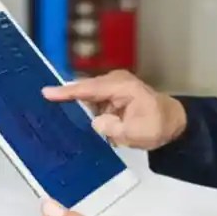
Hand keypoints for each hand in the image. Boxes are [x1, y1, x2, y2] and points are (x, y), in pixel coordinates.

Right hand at [42, 70, 186, 150]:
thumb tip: (95, 122)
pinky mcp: (111, 97)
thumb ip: (114, 128)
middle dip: (65, 97)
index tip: (46, 93)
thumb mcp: (137, 133)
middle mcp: (114, 82)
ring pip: (86, 97)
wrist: (173, 123)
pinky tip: (70, 119)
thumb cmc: (158, 125)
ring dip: (74, 106)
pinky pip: (92, 102)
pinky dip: (84, 111)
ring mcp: (112, 88)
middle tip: (42, 104)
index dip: (67, 92)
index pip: (89, 89)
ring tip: (52, 113)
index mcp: (121, 87)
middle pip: (84, 90)